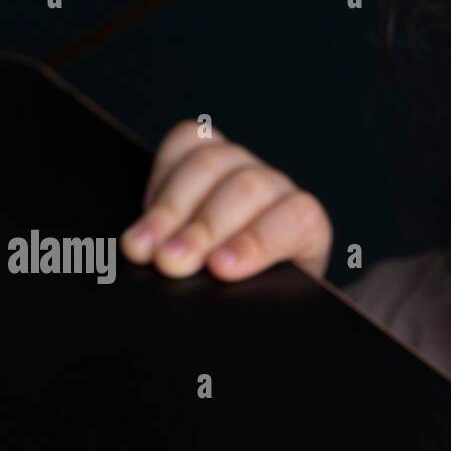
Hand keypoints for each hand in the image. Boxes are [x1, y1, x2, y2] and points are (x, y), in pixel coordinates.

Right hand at [121, 121, 331, 280]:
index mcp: (307, 227)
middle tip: (170, 262)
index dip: (257, 242)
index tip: (221, 269)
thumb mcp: (266, 308)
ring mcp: (241, 165)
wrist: (242, 282)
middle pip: (246, 189)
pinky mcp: (206, 150)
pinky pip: (184, 142)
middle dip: (202, 229)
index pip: (296, 219)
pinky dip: (159, 176)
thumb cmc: (254, 297)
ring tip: (143, 248)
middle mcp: (277, 189)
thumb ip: (259, 301)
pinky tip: (145, 216)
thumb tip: (221, 293)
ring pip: (211, 163)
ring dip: (169, 208)